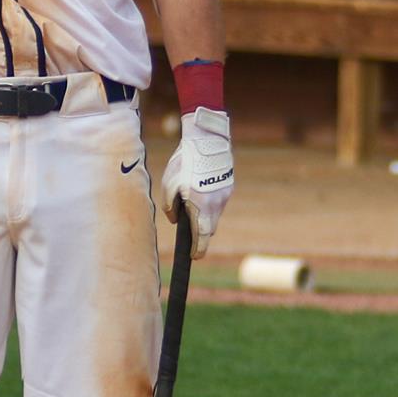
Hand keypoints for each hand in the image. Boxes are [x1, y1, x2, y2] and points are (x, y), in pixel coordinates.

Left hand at [160, 107, 234, 259]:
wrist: (207, 140)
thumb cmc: (184, 162)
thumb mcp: (169, 184)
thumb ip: (170, 205)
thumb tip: (174, 219)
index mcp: (201, 206)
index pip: (201, 236)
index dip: (198, 248)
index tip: (194, 256)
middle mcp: (216, 204)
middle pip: (209, 228)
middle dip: (200, 233)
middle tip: (191, 235)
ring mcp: (224, 195)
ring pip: (215, 214)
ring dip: (205, 216)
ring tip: (193, 207)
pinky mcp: (228, 186)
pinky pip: (218, 201)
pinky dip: (210, 202)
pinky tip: (201, 192)